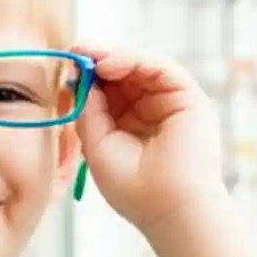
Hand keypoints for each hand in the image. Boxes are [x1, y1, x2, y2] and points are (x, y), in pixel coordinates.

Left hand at [72, 45, 229, 234]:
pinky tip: (109, 62)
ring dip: (113, 56)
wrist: (167, 207)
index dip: (89, 76)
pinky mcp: (189, 98)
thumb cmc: (132, 187)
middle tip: (75, 49)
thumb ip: (89, 111)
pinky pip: (161, 69)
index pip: (109, 91)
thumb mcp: (97, 144)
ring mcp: (172, 103)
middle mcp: (152, 111)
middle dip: (98, 60)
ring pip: (142, 68)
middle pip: (125, 74)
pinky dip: (134, 60)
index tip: (67, 64)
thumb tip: (80, 80)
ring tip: (88, 54)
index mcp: (130, 125)